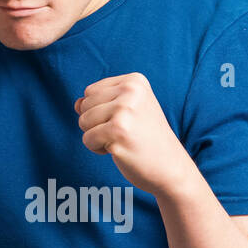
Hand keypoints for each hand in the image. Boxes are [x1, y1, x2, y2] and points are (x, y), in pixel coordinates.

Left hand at [74, 72, 192, 197]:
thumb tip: (76, 104)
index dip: (100, 111)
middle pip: (85, 105)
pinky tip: (120, 150)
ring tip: (122, 140)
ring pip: (83, 121)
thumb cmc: (146, 139)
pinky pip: (87, 139)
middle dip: (96, 124)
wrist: (170, 167)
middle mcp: (131, 91)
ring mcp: (125, 110)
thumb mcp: (128, 112)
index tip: (126, 121)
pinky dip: (98, 149)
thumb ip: (101, 103)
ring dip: (97, 136)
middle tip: (125, 133)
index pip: (91, 91)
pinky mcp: (118, 131)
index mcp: (135, 81)